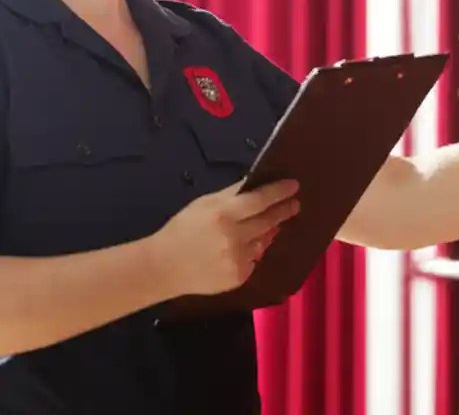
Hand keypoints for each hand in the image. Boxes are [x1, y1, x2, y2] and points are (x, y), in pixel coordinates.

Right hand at [148, 179, 300, 297]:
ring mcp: (238, 259)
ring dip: (269, 232)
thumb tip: (253, 182)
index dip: (279, 192)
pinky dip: (253, 251)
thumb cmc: (182, 229)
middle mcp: (235, 237)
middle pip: (268, 221)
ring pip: (264, 242)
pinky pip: (254, 259)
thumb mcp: (203, 203)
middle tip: (295, 205)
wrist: (164, 267)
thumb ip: (230, 194)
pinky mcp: (239, 277)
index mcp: (224, 214)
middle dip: (283, 212)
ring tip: (273, 224)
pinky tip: (247, 247)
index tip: (294, 186)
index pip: (260, 200)